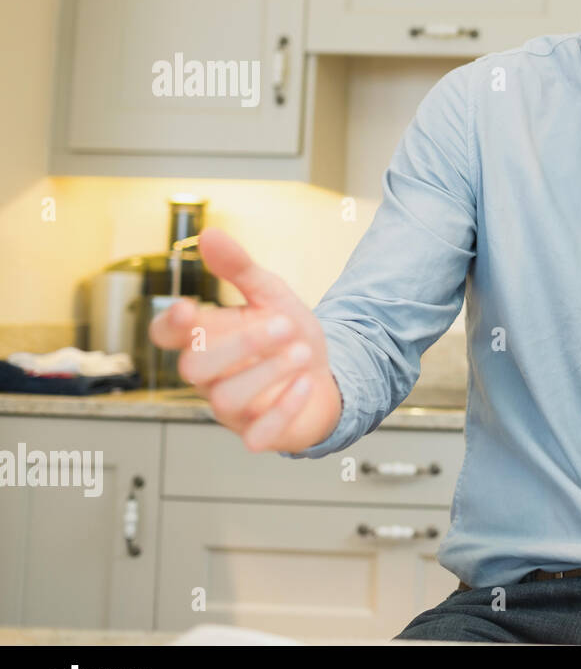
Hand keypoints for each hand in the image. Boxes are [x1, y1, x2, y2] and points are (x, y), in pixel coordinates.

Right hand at [148, 228, 341, 453]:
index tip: (189, 307)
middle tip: (285, 325)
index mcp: (205, 339)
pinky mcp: (260, 433)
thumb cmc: (289, 335)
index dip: (169, 325)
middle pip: (194, 368)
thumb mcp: (270, 294)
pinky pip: (258, 434)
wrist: (329, 373)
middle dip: (240, 344)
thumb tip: (209, 234)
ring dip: (266, 373)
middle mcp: (211, 377)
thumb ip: (239, 268)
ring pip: (225, 400)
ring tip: (304, 351)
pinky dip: (281, 409)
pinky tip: (304, 384)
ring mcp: (233, 409)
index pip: (164, 336)